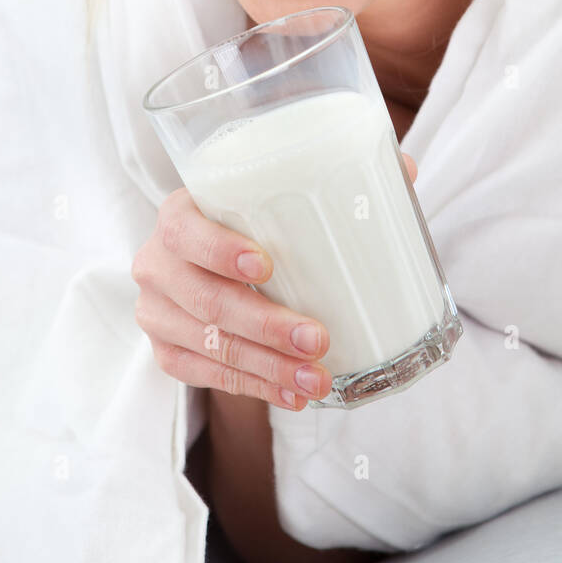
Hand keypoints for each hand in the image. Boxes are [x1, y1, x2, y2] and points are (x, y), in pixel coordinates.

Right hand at [133, 152, 417, 409]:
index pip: (183, 229)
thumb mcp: (280, 199)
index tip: (266, 266)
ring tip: (317, 378)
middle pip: (204, 298)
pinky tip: (292, 394)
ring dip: (267, 366)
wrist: (214, 267)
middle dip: (265, 324)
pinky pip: (207, 376)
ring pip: (208, 344)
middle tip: (318, 338)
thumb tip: (404, 168)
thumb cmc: (255, 225)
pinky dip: (254, 387)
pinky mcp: (166, 351)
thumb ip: (337, 178)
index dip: (219, 248)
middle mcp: (157, 262)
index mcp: (180, 214)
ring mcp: (157, 311)